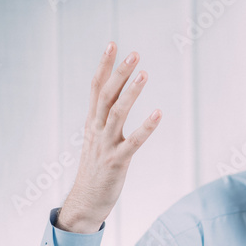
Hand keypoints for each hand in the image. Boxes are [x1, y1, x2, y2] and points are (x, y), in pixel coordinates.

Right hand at [57, 43, 160, 232]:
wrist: (86, 201)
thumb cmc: (97, 168)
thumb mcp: (97, 138)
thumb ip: (105, 117)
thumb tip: (116, 96)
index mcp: (92, 122)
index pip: (96, 88)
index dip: (104, 66)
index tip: (113, 44)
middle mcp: (96, 130)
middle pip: (107, 95)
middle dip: (119, 73)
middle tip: (134, 53)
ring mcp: (105, 145)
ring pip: (117, 113)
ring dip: (131, 93)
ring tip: (145, 74)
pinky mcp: (117, 161)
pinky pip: (133, 142)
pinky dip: (146, 127)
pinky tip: (159, 113)